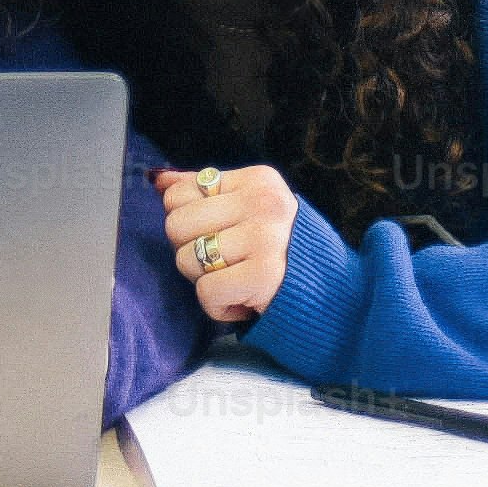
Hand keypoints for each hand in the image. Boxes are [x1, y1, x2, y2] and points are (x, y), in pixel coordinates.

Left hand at [159, 163, 297, 325]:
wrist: (329, 293)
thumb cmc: (278, 250)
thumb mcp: (247, 209)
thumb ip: (202, 191)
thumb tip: (159, 180)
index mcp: (258, 180)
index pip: (180, 194)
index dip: (190, 222)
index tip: (223, 234)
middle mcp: (263, 203)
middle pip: (176, 225)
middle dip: (192, 250)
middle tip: (226, 260)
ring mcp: (265, 238)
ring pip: (186, 259)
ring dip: (205, 280)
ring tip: (237, 278)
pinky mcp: (263, 276)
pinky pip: (205, 292)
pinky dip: (218, 306)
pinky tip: (242, 300)